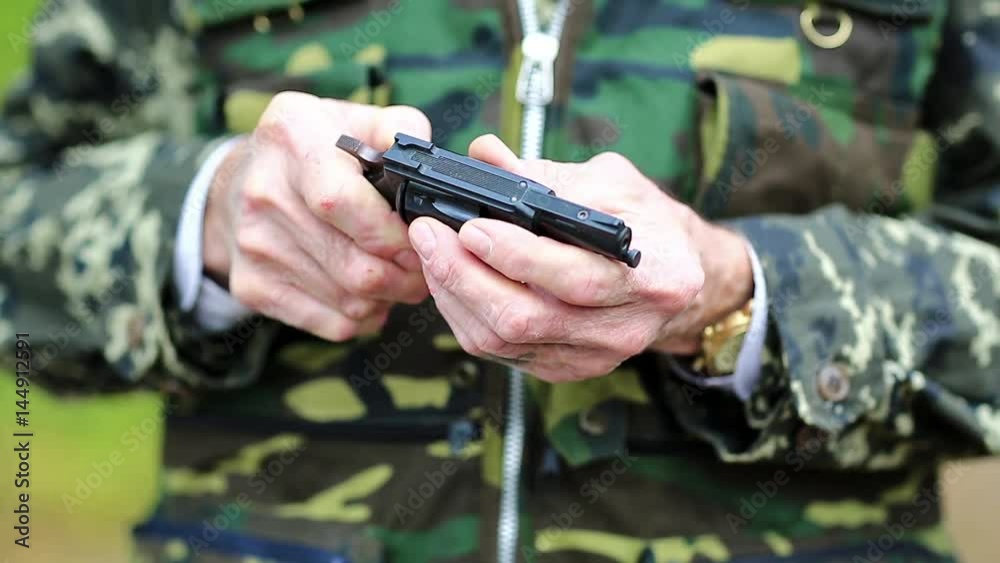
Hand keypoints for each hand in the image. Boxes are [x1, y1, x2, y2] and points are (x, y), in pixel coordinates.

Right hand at [202, 92, 429, 340]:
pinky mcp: (252, 286)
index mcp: (294, 137)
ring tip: (401, 278)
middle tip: (424, 268)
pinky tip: (371, 296)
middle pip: (356, 266)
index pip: (342, 202)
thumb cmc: (318, 150)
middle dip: (406, 276)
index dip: (392, 234)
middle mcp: (264, 191)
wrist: (242, 181)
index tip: (418, 239)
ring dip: (390, 298)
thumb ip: (400, 131)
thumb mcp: (357, 120)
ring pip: (351, 301)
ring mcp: (253, 244)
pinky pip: (332, 324)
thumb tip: (429, 167)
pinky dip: (364, 318)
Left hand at [407, 135, 751, 380]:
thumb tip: (485, 155)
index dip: (517, 256)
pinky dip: (464, 314)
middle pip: (527, 319)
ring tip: (431, 250)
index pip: (574, 278)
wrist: (678, 277)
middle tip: (428, 234)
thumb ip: (548, 173)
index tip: (472, 227)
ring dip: (454, 294)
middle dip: (464, 275)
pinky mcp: (563, 368)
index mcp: (655, 279)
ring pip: (503, 340)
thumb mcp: (612, 183)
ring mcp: (592, 356)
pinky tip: (450, 279)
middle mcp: (625, 328)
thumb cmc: (647, 224)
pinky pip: (498, 352)